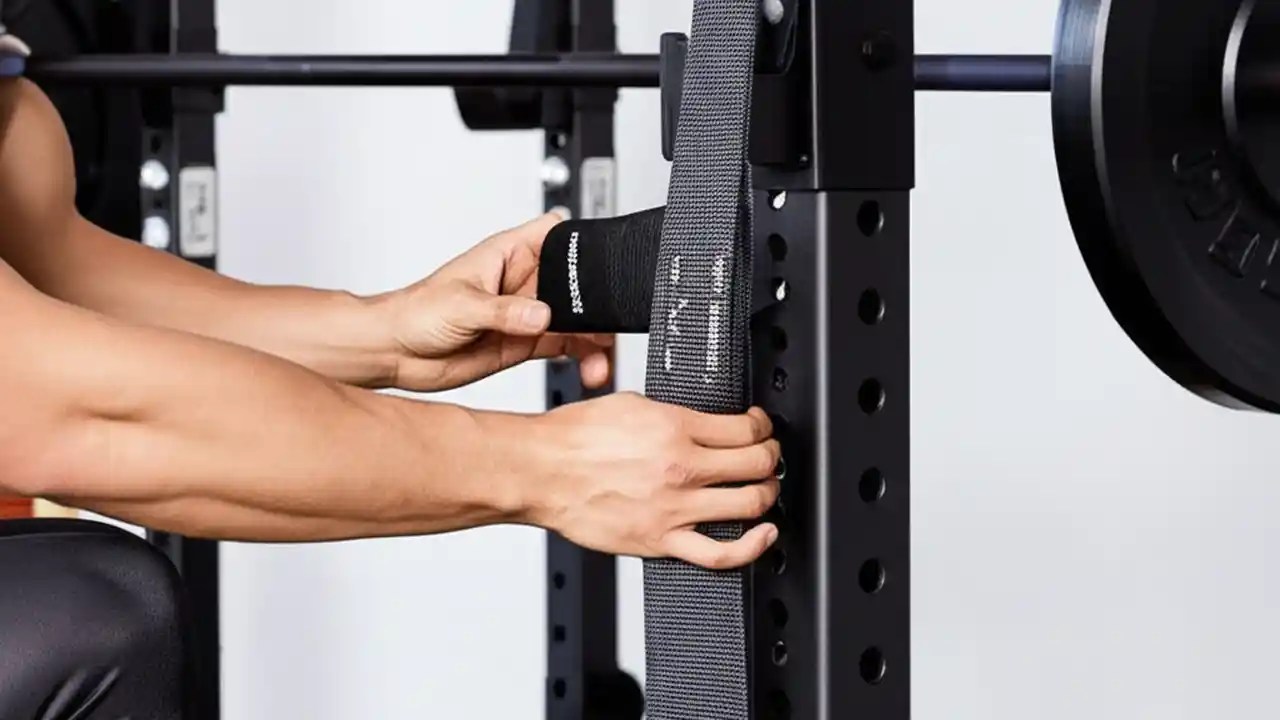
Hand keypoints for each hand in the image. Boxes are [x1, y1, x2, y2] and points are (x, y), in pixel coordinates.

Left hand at [381, 213, 612, 391]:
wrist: (395, 352)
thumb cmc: (415, 312)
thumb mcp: (461, 305)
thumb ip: (503, 311)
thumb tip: (540, 315)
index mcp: (508, 254)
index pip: (555, 233)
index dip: (579, 240)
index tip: (598, 261)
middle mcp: (522, 282)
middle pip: (575, 281)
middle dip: (595, 300)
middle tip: (604, 323)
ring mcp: (526, 313)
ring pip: (575, 318)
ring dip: (593, 336)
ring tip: (600, 356)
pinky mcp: (525, 342)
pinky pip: (565, 347)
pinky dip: (582, 357)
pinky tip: (590, 367)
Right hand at [522, 393, 782, 569]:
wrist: (540, 471)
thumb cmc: (573, 439)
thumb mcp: (631, 404)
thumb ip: (673, 414)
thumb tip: (701, 419)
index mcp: (675, 428)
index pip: (746, 428)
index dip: (762, 426)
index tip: (759, 428)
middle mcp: (680, 467)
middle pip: (757, 463)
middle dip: (771, 456)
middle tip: (767, 455)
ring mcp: (674, 508)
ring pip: (750, 504)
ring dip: (767, 494)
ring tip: (763, 489)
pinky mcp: (661, 541)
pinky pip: (720, 554)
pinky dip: (752, 547)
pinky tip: (762, 536)